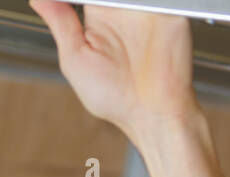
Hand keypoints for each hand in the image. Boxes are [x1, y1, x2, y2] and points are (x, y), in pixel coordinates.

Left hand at [28, 1, 197, 142]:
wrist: (152, 112)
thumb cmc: (114, 98)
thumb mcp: (76, 60)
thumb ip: (60, 24)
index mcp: (99, 17)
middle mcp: (123, 8)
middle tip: (96, 6)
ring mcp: (146, 6)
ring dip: (122, 0)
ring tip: (109, 8)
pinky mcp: (169, 9)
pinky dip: (145, 0)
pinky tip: (130, 8)